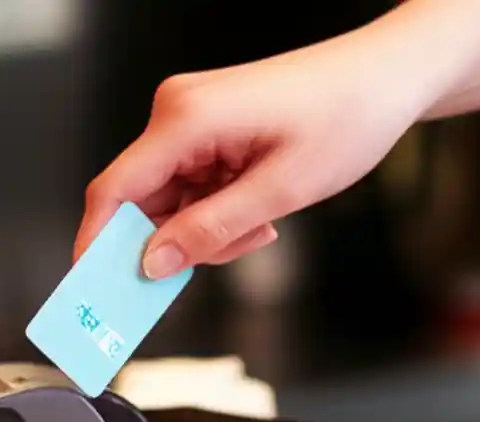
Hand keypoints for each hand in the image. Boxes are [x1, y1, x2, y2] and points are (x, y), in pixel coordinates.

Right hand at [75, 41, 427, 277]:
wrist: (388, 76)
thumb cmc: (347, 116)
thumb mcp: (280, 192)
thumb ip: (209, 231)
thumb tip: (152, 263)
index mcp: (185, 119)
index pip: (113, 190)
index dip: (96, 243)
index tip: (91, 287)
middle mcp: (176, 113)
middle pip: (142, 202)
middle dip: (179, 241)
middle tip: (233, 249)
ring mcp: (189, 119)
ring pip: (170, 201)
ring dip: (208, 228)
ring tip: (262, 223)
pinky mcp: (204, 127)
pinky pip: (190, 186)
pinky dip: (218, 210)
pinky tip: (259, 207)